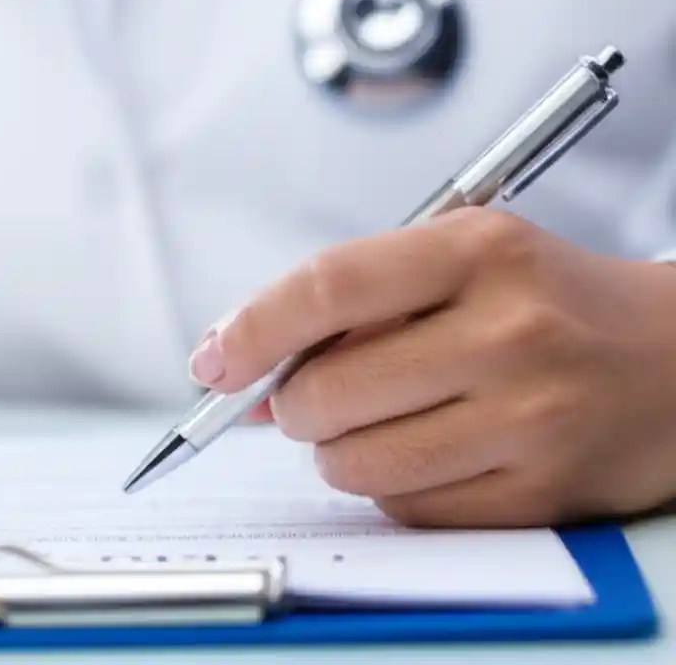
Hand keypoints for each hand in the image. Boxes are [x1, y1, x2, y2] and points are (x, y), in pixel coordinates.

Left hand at [190, 208, 675, 526]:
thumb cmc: (547, 303)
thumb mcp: (463, 260)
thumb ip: (351, 302)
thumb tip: (235, 370)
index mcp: (479, 251)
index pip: (327, 286)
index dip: (251, 328)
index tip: (213, 362)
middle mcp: (509, 331)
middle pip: (325, 392)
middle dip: (293, 405)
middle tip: (313, 397)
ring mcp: (530, 418)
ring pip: (354, 463)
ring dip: (338, 452)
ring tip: (381, 423)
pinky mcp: (542, 492)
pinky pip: (407, 508)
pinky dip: (395, 489)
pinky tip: (435, 453)